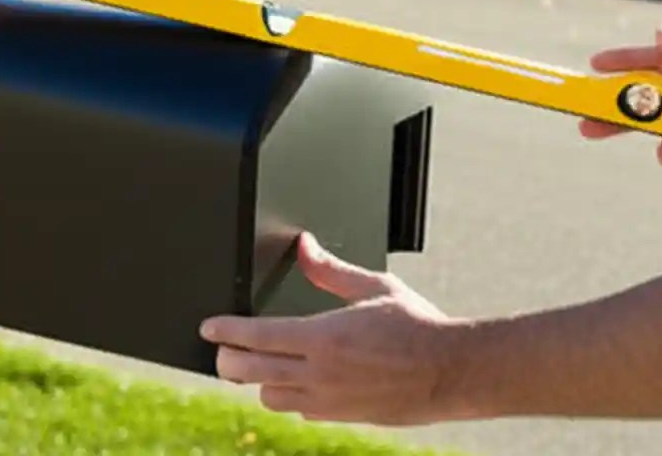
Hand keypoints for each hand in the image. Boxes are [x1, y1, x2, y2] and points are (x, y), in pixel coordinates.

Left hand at [199, 233, 473, 425]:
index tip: (209, 328)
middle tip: (222, 352)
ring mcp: (329, 399)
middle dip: (227, 361)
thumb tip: (305, 246)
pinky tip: (292, 384)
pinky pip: (299, 411)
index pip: (256, 335)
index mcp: (324, 335)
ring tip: (255, 367)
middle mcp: (320, 372)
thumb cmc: (417, 324)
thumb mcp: (374, 286)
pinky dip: (288, 397)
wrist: (452, 371)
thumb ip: (331, 270)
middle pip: (249, 372)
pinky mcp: (342, 416)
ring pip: (269, 397)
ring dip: (258, 382)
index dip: (225, 331)